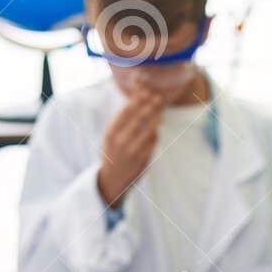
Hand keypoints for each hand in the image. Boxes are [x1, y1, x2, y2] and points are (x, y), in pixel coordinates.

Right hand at [97, 86, 164, 207]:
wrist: (111, 178)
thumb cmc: (113, 152)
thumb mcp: (111, 136)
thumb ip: (121, 122)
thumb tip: (136, 102)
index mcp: (111, 131)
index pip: (125, 111)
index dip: (136, 100)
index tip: (145, 92)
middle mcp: (120, 140)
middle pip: (138, 118)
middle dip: (150, 106)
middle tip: (158, 98)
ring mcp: (131, 150)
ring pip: (148, 130)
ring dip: (156, 120)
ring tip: (160, 115)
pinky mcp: (141, 159)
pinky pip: (152, 142)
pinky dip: (155, 135)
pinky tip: (156, 132)